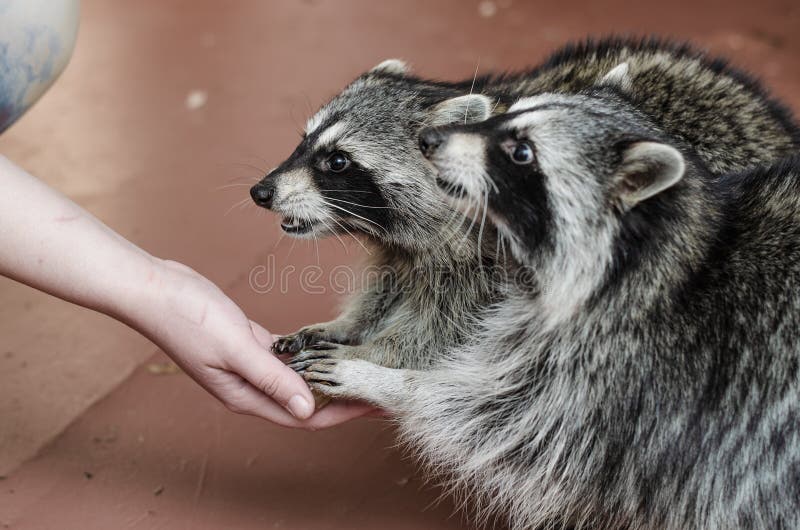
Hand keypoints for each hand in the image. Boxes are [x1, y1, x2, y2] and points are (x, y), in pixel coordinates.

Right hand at [129, 259, 375, 428]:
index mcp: (245, 396)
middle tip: (377, 387)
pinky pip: (284, 358)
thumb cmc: (187, 317)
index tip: (374, 405)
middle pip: (306, 402)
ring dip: (326, 377)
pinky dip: (306, 356)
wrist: (154, 289)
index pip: (305, 417)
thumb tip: (308, 409)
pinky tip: (326, 349)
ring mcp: (247, 366)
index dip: (343, 413)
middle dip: (342, 398)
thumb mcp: (236, 348)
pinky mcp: (247, 344)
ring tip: (359, 370)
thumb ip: (272, 379)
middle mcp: (249, 387)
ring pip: (297, 380)